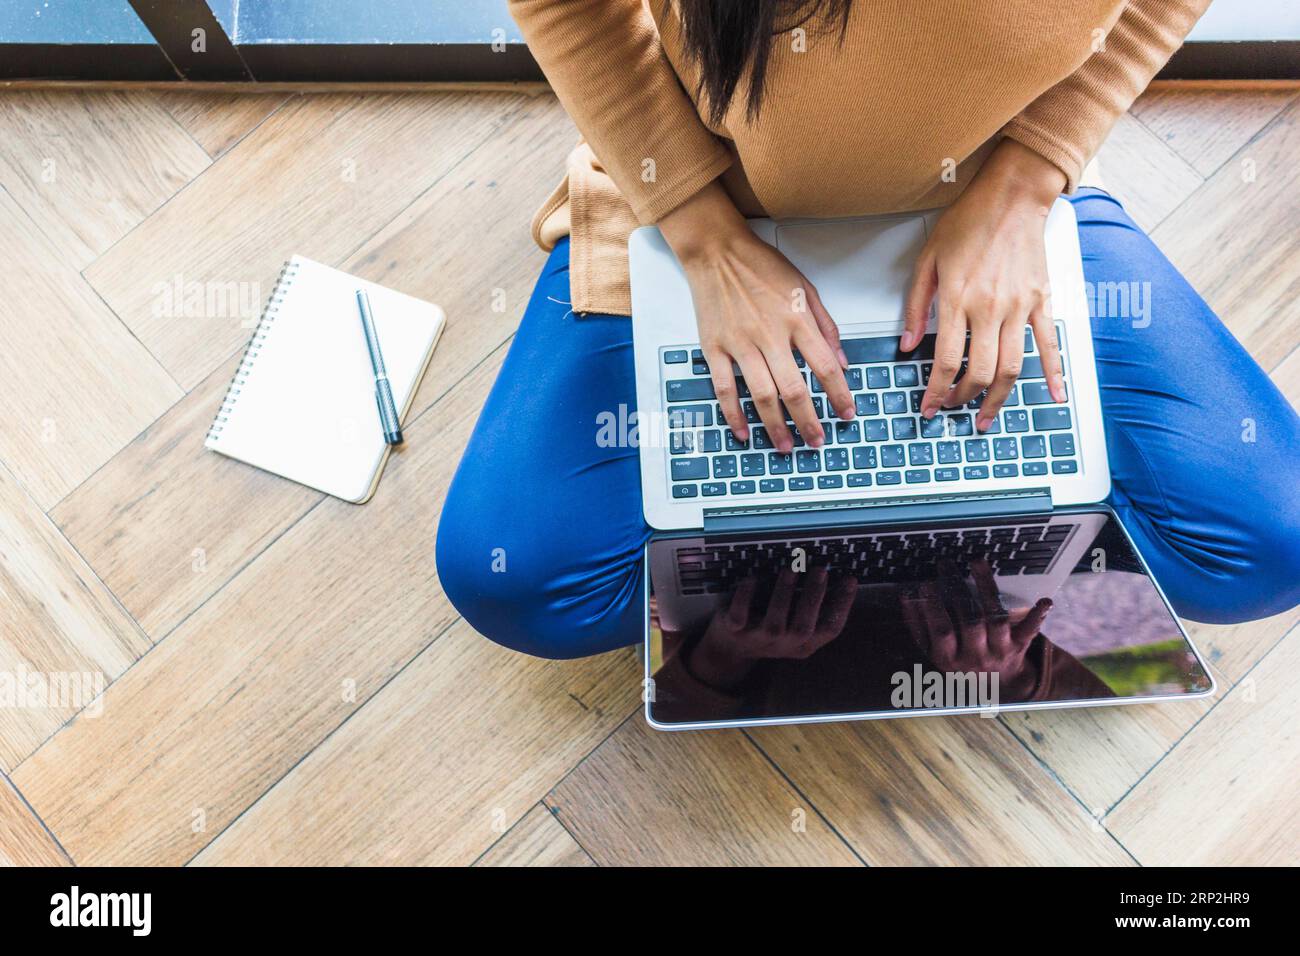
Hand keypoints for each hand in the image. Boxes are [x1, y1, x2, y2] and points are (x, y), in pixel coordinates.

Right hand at [659, 182, 854, 453]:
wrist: (717, 251)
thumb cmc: (762, 266)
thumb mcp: (805, 288)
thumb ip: (826, 326)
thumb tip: (842, 362)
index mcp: (796, 319)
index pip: (825, 367)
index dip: (839, 395)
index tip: (847, 415)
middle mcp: (770, 335)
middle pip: (794, 389)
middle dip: (809, 421)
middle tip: (818, 441)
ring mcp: (740, 343)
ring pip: (761, 395)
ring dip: (775, 426)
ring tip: (786, 446)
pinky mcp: (714, 347)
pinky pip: (724, 388)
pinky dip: (733, 414)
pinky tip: (743, 432)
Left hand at [687, 568, 857, 688]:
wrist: (730, 648)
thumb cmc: (772, 628)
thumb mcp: (796, 625)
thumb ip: (813, 608)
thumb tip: (837, 576)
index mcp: (804, 645)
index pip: (830, 629)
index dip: (843, 605)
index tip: (850, 579)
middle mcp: (784, 645)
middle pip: (803, 628)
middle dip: (813, 598)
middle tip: (820, 570)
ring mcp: (758, 640)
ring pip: (774, 624)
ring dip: (783, 595)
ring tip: (790, 569)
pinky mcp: (734, 631)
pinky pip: (739, 616)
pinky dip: (744, 597)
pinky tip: (752, 578)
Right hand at [900, 560, 1051, 699]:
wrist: (997, 686)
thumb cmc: (959, 662)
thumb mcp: (933, 652)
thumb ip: (918, 626)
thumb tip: (906, 596)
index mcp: (950, 660)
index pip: (942, 632)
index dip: (933, 609)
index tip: (925, 584)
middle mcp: (976, 656)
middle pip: (969, 622)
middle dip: (956, 591)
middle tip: (945, 565)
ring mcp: (1000, 651)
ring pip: (995, 618)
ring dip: (986, 588)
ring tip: (975, 562)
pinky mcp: (1019, 646)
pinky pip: (1030, 631)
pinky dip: (1038, 616)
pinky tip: (1044, 600)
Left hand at [902, 140, 1068, 430]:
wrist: (1012, 196)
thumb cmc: (968, 222)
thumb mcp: (927, 260)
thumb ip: (915, 305)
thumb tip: (906, 345)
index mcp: (958, 299)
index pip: (946, 360)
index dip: (936, 391)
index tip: (929, 407)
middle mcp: (990, 308)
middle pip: (979, 371)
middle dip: (963, 398)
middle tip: (951, 408)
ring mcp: (1019, 307)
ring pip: (1011, 367)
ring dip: (997, 399)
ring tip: (985, 417)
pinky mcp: (1040, 302)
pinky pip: (1048, 345)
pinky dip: (1053, 374)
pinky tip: (1054, 396)